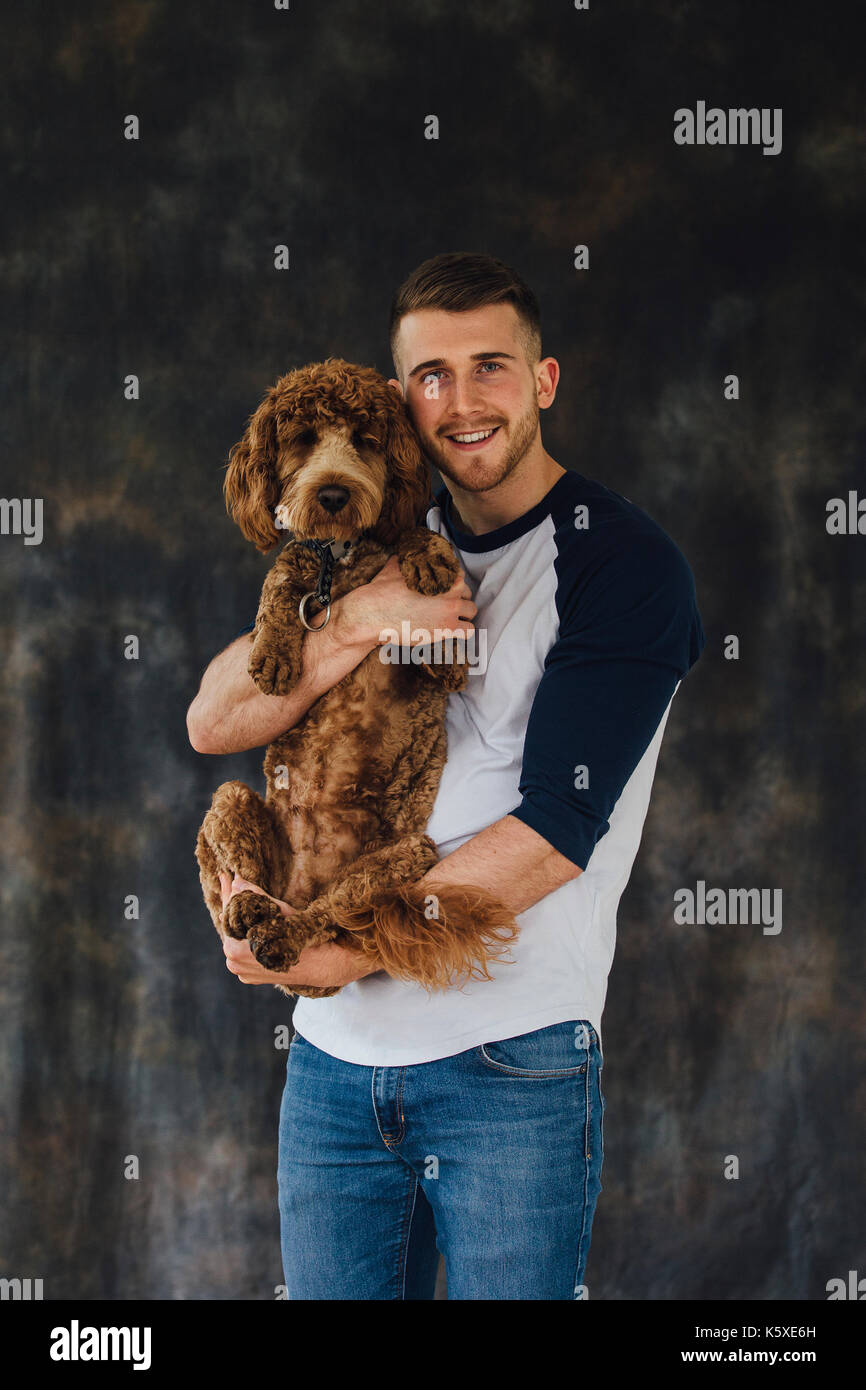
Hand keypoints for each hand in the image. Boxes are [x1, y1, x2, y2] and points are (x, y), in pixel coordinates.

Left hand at [218, 873, 381, 987]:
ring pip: (237, 939)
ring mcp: (242, 972)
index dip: (228, 892)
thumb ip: (255, 896)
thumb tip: (236, 881)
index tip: (223, 875)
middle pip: (232, 926)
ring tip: (235, 896)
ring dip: (240, 919)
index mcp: (235, 949)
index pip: (229, 914)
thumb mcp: (278, 912)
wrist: (320, 965)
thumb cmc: (300, 936)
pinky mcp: (250, 976)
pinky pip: (244, 952)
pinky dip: (246, 936)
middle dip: (233, 903)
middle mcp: (234, 963)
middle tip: (227, 880)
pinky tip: (248, 921)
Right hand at [333, 555, 476, 648]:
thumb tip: (408, 551)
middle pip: (467, 592)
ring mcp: (451, 608)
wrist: (374, 613)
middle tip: (442, 607)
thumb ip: (409, 558)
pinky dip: (462, 631)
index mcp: (441, 571)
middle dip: (457, 599)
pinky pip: (469, 630)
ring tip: (447, 619)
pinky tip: (450, 631)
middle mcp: (451, 587)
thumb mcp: (396, 565)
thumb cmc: (382, 590)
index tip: (442, 593)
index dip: (451, 585)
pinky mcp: (448, 628)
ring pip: (471, 610)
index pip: (459, 575)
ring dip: (462, 615)